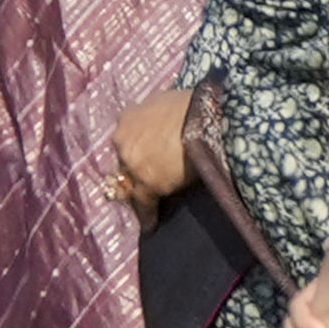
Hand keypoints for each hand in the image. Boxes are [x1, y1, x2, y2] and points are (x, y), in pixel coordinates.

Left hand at [108, 87, 192, 216]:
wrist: (205, 119)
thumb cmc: (194, 106)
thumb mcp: (167, 102)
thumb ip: (156, 115)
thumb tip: (163, 123)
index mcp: (127, 117)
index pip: (125, 139)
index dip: (134, 150)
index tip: (141, 158)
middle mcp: (122, 138)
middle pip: (123, 162)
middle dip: (133, 171)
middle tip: (146, 180)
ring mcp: (132, 162)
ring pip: (129, 184)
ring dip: (137, 194)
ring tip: (145, 207)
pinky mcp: (146, 182)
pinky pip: (142, 203)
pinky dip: (147, 215)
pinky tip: (150, 225)